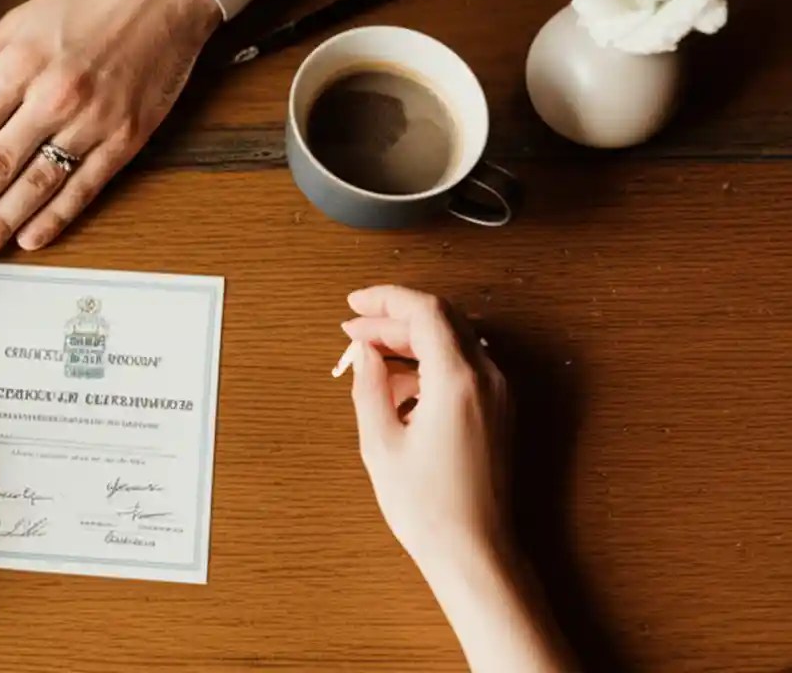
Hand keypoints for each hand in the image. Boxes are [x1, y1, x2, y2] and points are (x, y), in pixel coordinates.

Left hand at [0, 0, 220, 291]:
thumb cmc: (90, 4)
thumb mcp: (18, 20)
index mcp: (20, 65)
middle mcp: (53, 96)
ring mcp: (91, 122)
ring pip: (36, 184)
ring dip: (1, 222)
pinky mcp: (125, 140)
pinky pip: (84, 187)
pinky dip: (56, 217)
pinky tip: (31, 237)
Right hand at [337, 285, 509, 562]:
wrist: (473, 551)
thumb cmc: (428, 506)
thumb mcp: (380, 442)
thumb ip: (369, 385)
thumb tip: (363, 351)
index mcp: (458, 380)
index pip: (425, 311)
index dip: (385, 300)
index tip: (353, 304)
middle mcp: (486, 379)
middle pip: (441, 321)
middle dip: (394, 319)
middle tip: (353, 332)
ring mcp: (497, 395)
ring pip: (453, 342)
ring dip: (411, 341)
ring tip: (369, 360)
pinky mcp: (497, 412)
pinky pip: (463, 368)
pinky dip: (429, 364)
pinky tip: (398, 389)